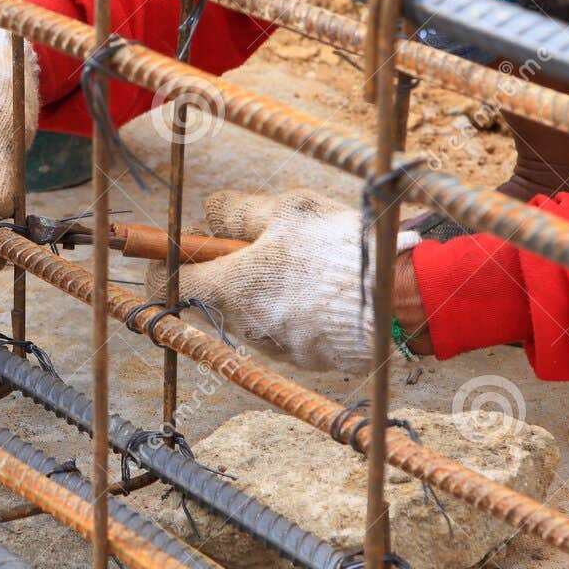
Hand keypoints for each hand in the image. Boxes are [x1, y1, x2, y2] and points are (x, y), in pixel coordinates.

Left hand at [144, 188, 417, 372]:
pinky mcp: (304, 359)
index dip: (170, 260)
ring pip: (250, 313)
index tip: (185, 244)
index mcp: (230, 286)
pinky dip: (292, 310)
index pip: (169, 283)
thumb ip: (236, 211)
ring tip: (308, 264)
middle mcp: (244, 324)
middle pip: (214, 296)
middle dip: (229, 268)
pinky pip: (283, 330)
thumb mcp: (287, 209)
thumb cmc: (339, 248)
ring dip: (263, 289)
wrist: (399, 301)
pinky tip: (325, 290)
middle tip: (266, 242)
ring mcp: (274, 346)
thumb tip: (209, 213)